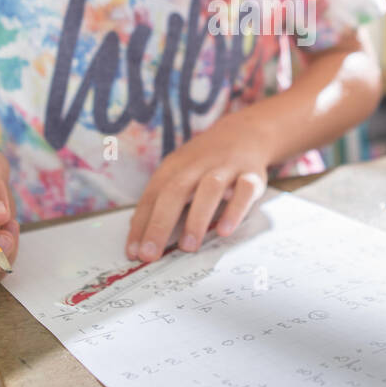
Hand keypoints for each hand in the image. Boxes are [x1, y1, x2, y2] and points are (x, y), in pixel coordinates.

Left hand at [125, 113, 271, 262]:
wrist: (244, 132)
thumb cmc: (205, 162)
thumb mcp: (179, 172)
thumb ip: (160, 201)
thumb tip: (138, 234)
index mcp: (175, 167)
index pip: (153, 196)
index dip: (141, 224)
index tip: (134, 252)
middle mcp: (198, 165)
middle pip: (175, 191)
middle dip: (160, 224)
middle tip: (151, 254)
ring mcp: (226, 168)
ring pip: (210, 189)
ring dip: (196, 218)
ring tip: (187, 247)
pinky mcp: (251, 175)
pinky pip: (244, 191)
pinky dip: (234, 211)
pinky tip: (224, 231)